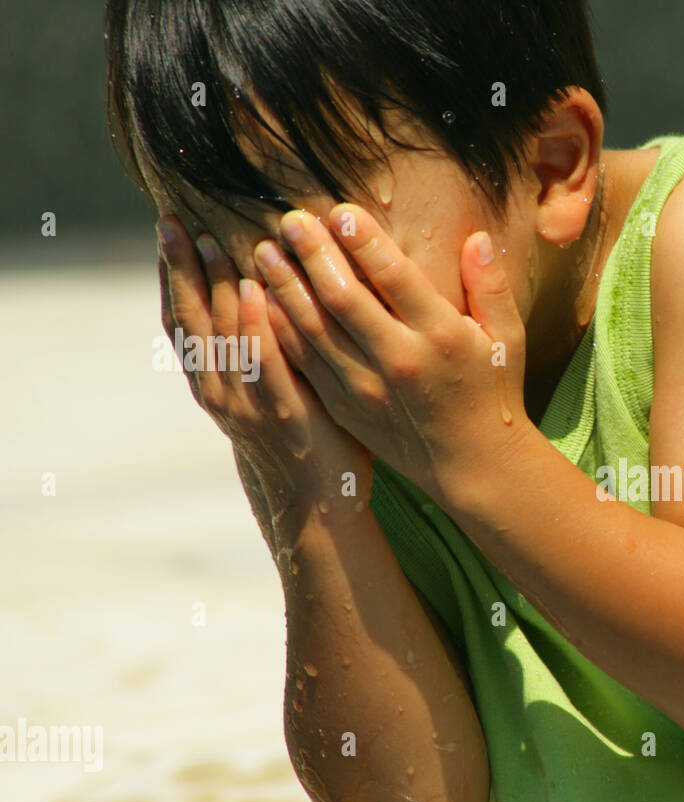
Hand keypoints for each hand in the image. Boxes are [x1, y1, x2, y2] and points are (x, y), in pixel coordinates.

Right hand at [156, 215, 374, 533]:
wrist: (318, 499)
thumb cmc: (302, 432)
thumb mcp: (269, 383)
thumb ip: (262, 340)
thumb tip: (261, 280)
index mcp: (211, 380)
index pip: (182, 318)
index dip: (170, 274)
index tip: (168, 228)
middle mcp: (219, 390)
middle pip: (192, 320)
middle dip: (182, 269)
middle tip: (177, 221)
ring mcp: (247, 404)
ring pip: (222, 336)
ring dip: (215, 288)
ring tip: (211, 242)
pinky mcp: (283, 413)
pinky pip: (266, 365)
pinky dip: (258, 329)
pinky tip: (258, 292)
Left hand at [250, 204, 528, 507]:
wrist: (472, 463)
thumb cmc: (492, 391)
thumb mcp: (506, 339)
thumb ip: (492, 287)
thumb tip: (478, 238)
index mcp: (441, 336)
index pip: (395, 277)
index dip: (364, 241)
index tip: (340, 211)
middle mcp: (400, 361)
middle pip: (343, 298)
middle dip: (312, 253)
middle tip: (290, 219)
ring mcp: (367, 389)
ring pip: (314, 328)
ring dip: (285, 286)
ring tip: (265, 252)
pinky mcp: (346, 408)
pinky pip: (304, 362)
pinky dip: (281, 329)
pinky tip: (265, 301)